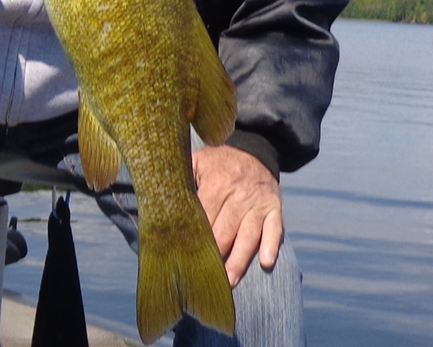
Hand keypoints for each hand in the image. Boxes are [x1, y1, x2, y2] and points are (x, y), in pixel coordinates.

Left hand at [193, 145, 282, 286]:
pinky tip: (265, 263)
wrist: (255, 152)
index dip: (196, 236)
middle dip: (215, 254)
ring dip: (239, 260)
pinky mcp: (274, 209)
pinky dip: (271, 246)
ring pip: (248, 236)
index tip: (186, 255)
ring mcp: (258, 204)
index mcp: (217, 183)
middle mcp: (239, 195)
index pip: (205, 215)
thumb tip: (158, 197)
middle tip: (204, 277)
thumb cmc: (218, 162)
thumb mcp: (198, 161)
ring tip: (229, 281)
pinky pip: (275, 230)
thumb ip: (182, 178)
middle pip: (225, 230)